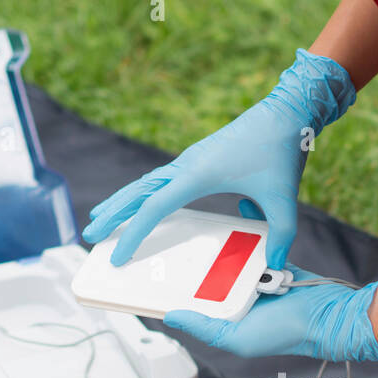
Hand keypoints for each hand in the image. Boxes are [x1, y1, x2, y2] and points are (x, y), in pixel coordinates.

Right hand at [82, 49, 355, 268]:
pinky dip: (144, 192)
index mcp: (198, 174)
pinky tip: (142, 201)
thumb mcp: (285, 200)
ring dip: (123, 200)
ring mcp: (191, 159)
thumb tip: (274, 266)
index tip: (118, 255)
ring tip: (102, 217)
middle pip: (138, 192)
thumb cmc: (282, 152)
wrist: (287, 112)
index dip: (133, 233)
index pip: (154, 208)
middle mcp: (187, 164)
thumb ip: (281, 235)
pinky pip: (161, 178)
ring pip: (146, 182)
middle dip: (113, 214)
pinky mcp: (199, 157)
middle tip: (90, 235)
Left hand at [163, 205, 377, 362]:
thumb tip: (171, 316)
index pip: (191, 300)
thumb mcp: (237, 339)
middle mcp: (235, 295)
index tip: (148, 274)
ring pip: (226, 253)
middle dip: (188, 259)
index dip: (170, 289)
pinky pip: (253, 239)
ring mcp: (251, 275)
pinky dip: (247, 224)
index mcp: (225, 317)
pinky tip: (236, 210)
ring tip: (194, 221)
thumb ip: (204, 328)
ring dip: (216, 239)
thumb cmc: (286, 334)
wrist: (328, 314)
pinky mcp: (269, 258)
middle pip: (205, 273)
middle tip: (165, 240)